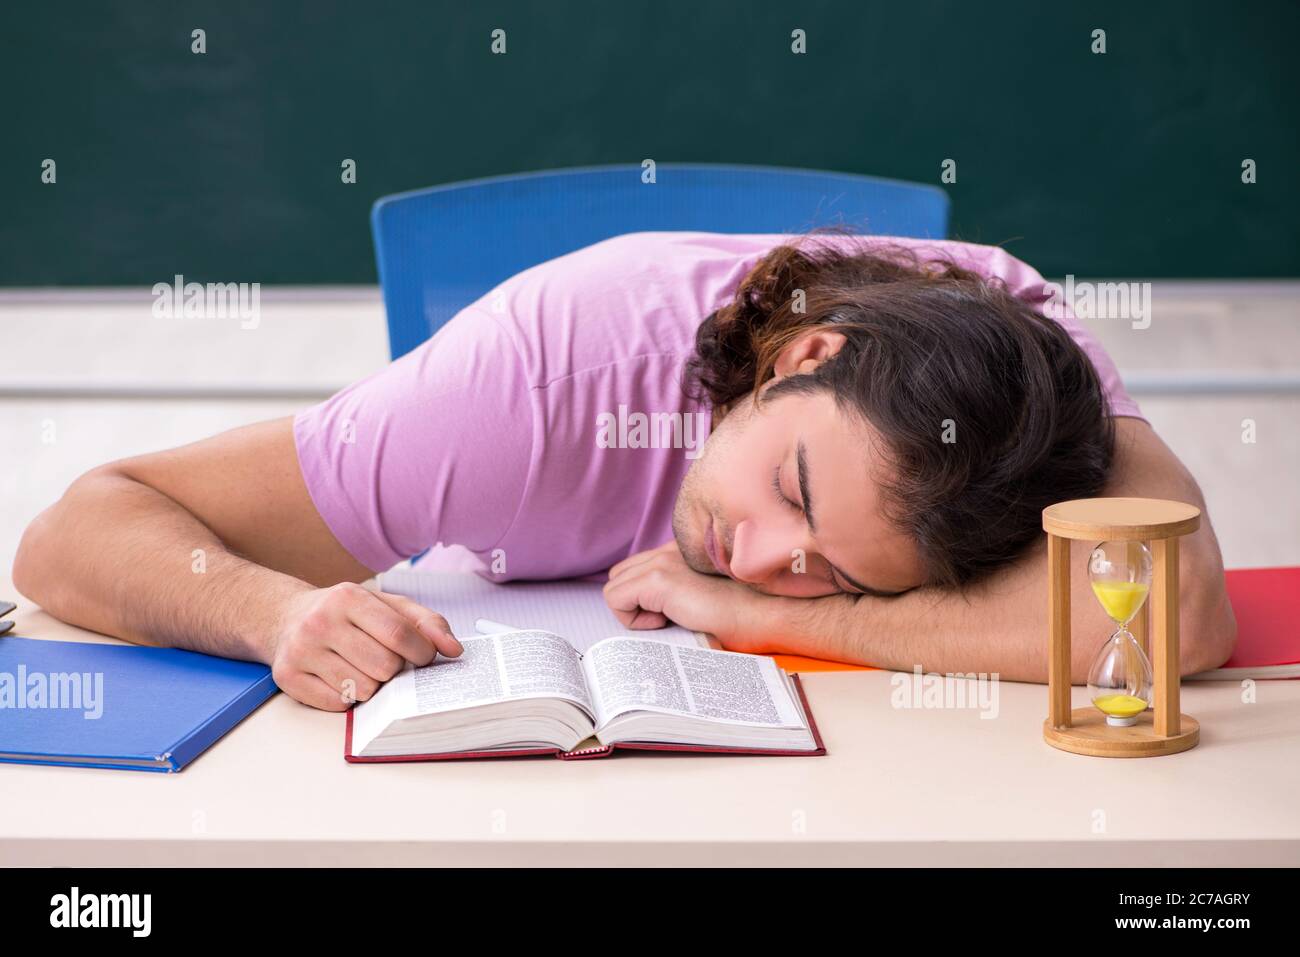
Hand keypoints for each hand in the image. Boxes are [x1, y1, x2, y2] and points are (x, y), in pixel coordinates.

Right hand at [267, 582, 461, 710]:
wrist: (285, 617)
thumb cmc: (347, 613)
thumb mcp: (387, 605)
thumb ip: (426, 622)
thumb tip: (454, 649)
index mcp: (348, 597)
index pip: (400, 635)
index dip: (422, 652)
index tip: (423, 656)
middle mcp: (320, 622)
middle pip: (384, 667)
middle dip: (395, 670)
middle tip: (385, 660)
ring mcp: (301, 651)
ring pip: (363, 690)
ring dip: (372, 685)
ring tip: (360, 666)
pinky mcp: (288, 678)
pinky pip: (338, 704)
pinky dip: (349, 697)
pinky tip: (340, 677)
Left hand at [603, 541, 770, 645]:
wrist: (763, 615)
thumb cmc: (741, 615)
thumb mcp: (703, 596)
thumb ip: (678, 591)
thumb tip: (652, 609)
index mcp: (680, 551)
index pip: (636, 568)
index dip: (643, 597)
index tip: (670, 614)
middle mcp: (669, 550)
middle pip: (619, 575)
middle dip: (633, 601)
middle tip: (666, 618)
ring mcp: (663, 561)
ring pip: (614, 587)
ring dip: (634, 611)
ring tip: (669, 619)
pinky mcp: (660, 580)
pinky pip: (616, 599)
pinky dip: (633, 619)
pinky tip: (667, 621)